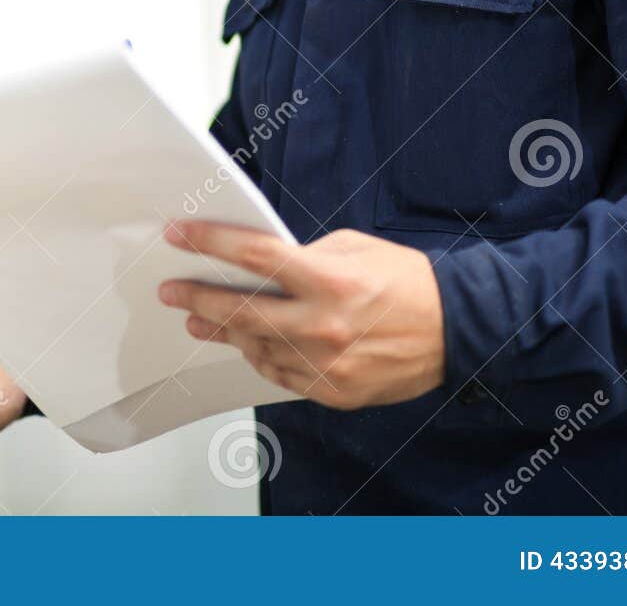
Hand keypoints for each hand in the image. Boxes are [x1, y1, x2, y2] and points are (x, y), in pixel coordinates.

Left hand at [159, 222, 444, 409]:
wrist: (456, 330)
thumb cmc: (407, 283)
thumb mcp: (355, 248)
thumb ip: (305, 255)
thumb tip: (262, 263)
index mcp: (329, 280)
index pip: (254, 256)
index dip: (210, 242)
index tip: (178, 235)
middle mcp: (324, 325)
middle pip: (242, 311)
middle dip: (199, 298)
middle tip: (170, 291)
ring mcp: (327, 364)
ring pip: (256, 348)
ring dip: (223, 331)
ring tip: (199, 318)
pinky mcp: (334, 391)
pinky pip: (280, 374)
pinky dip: (260, 357)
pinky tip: (246, 344)